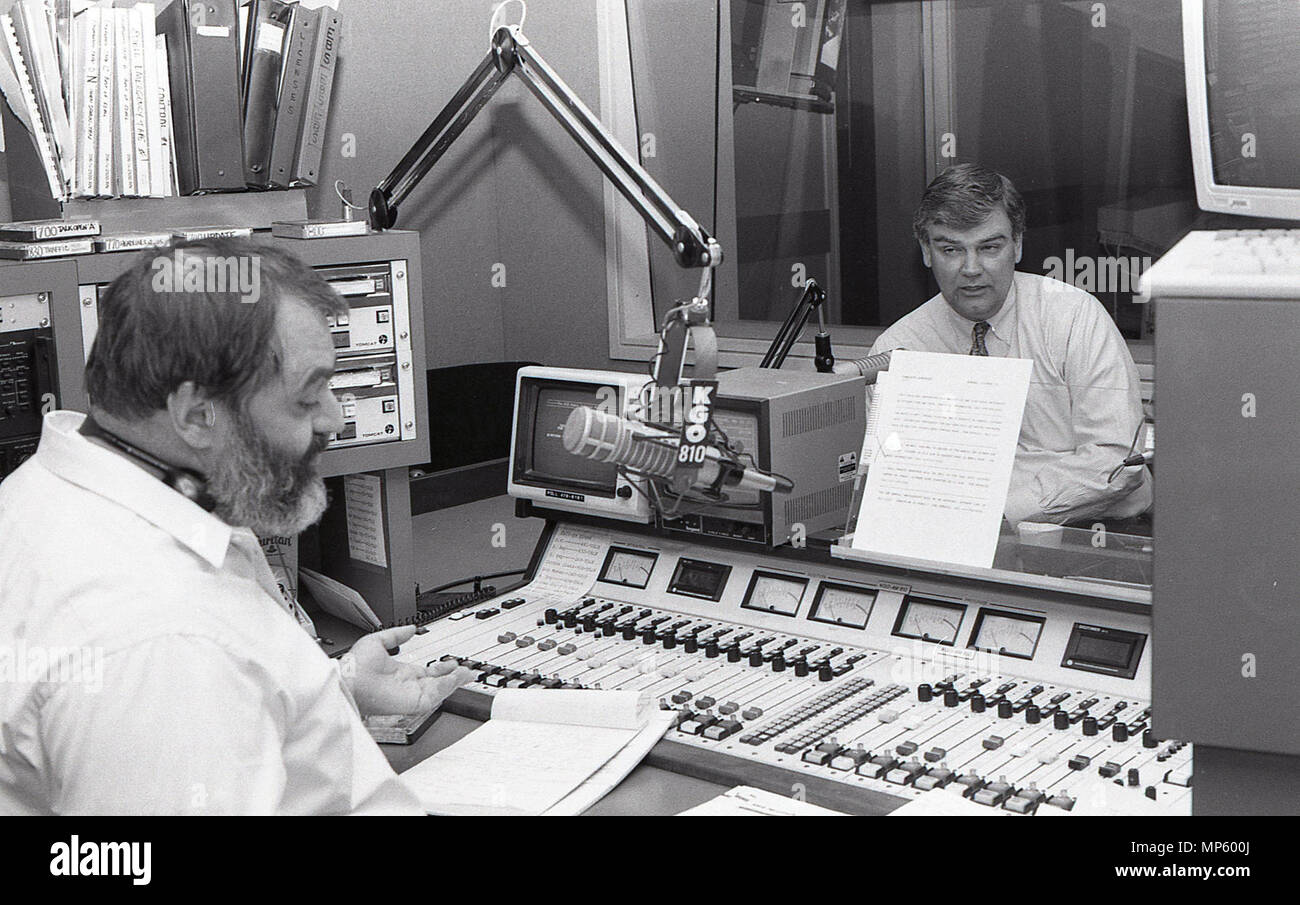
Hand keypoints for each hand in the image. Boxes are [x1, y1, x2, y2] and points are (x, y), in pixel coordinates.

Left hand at [340, 626, 476, 716]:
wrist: (350, 680)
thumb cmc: (356, 666)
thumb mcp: (378, 641)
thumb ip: (396, 635)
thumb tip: (409, 628)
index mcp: (402, 673)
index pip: (428, 673)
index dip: (442, 668)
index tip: (453, 662)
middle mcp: (408, 685)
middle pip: (438, 683)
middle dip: (454, 677)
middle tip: (467, 670)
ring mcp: (412, 694)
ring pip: (440, 690)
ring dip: (454, 681)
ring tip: (466, 672)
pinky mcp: (414, 702)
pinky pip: (436, 695)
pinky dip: (448, 686)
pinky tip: (455, 677)